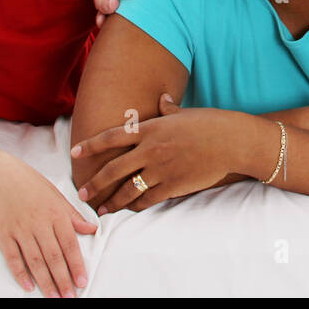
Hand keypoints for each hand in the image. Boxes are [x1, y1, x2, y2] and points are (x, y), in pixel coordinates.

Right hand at [0, 156, 97, 297]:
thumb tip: (93, 229)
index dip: (77, 265)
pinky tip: (28, 287)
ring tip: (53, 297)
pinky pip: (13, 258)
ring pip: (35, 261)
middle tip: (70, 296)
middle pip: (53, 256)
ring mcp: (21, 230)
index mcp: (56, 214)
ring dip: (45, 281)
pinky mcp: (4, 235)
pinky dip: (20, 274)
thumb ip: (74, 216)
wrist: (1, 176)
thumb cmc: (32, 186)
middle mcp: (40, 224)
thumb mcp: (57, 196)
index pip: (70, 244)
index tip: (83, 281)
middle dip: (63, 279)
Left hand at [72, 95, 241, 212]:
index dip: (91, 145)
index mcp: (151, 128)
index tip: (74, 151)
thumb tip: (163, 99)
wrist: (233, 142)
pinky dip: (136, 206)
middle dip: (94, 183)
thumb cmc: (211, 123)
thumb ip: (169, 110)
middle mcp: (152, 149)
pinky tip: (128, 210)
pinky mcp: (174, 185)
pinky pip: (148, 199)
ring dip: (112, 201)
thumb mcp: (186, 113)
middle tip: (81, 193)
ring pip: (128, 189)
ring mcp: (162, 169)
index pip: (112, 136)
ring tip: (101, 209)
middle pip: (113, 169)